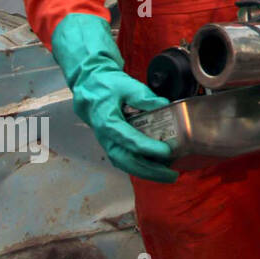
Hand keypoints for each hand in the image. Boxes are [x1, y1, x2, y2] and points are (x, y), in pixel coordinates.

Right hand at [52, 13, 177, 182]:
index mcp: (106, 120)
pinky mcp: (111, 141)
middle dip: (148, 170)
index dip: (147, 147)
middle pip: (125, 159)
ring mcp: (106, 140)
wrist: (89, 83)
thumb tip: (164, 104)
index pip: (127, 138)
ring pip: (123, 162)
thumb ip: (144, 96)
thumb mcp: (126, 85)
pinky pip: (123, 158)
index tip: (165, 151)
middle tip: (170, 175)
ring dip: (145, 171)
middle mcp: (104, 135)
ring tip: (167, 175)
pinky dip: (139, 166)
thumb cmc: (106, 84)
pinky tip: (156, 168)